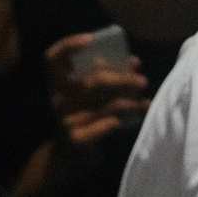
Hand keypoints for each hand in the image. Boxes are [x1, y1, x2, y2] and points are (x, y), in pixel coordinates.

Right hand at [44, 31, 148, 154]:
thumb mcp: (85, 96)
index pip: (52, 58)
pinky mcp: (77, 139)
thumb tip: (133, 63)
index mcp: (57, 85)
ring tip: (145, 101)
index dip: (69, 45)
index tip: (90, 40)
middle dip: (122, 79)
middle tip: (142, 81)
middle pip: (93, 81)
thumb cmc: (81, 117)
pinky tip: (136, 115)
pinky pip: (105, 125)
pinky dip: (122, 119)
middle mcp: (58, 100)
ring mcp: (66, 120)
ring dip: (130, 101)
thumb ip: (104, 78)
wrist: (66, 157)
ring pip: (106, 105)